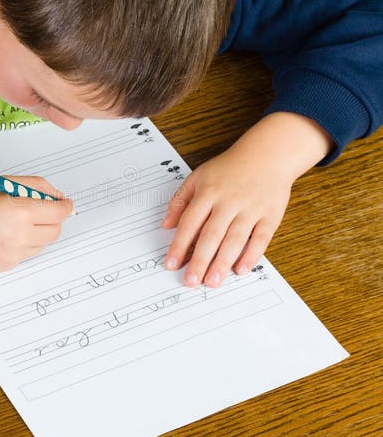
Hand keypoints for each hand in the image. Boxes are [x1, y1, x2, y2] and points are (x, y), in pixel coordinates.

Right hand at [0, 175, 73, 271]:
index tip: (65, 203)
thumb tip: (56, 195)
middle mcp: (19, 236)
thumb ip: (33, 185)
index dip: (64, 206)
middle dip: (54, 219)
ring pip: (42, 244)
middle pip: (55, 231)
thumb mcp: (1, 183)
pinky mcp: (5, 266)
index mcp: (20, 211)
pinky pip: (26, 255)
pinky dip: (23, 244)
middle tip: (43, 210)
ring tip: (14, 220)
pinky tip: (2, 234)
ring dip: (38, 232)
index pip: (58, 212)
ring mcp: (13, 255)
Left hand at [162, 113, 333, 286]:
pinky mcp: (270, 215)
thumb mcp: (199, 176)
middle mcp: (229, 201)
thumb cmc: (230, 167)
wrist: (268, 154)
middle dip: (199, 260)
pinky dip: (251, 255)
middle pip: (211, 235)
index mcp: (209, 192)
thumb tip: (166, 225)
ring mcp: (251, 208)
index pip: (190, 223)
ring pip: (234, 240)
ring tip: (212, 282)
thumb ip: (180, 200)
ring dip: (222, 263)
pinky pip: (260, 239)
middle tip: (191, 281)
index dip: (179, 245)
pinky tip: (240, 270)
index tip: (171, 264)